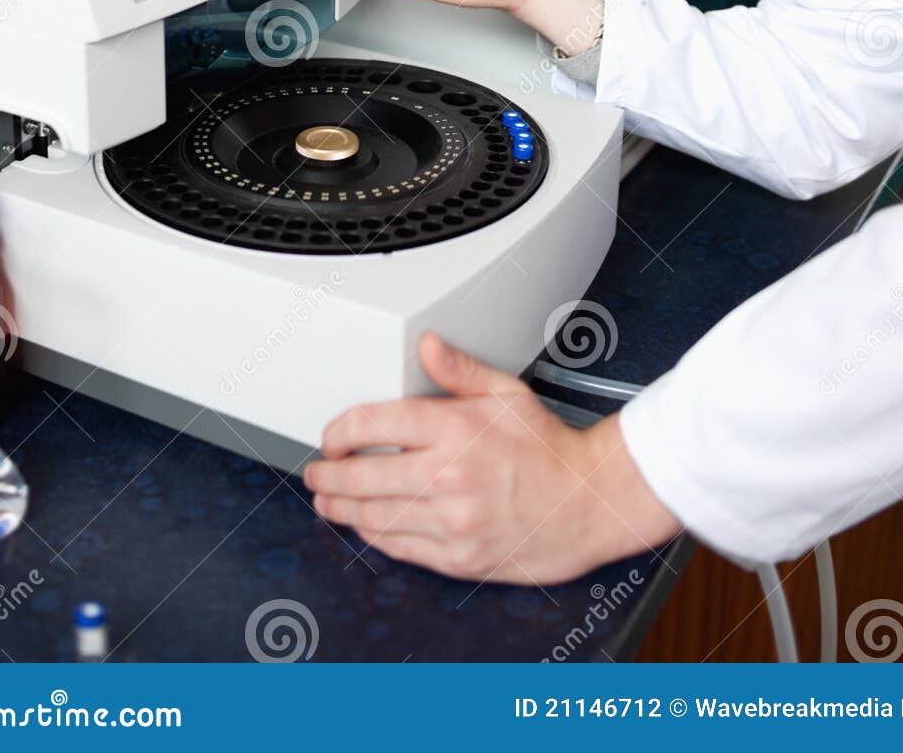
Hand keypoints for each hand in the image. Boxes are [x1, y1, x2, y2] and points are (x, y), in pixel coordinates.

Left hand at [303, 333, 679, 583]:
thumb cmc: (549, 448)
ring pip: (375, 518)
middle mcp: (448, 477)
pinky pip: (401, 548)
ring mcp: (452, 522)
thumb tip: (426, 345)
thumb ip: (459, 370)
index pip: (374, 425)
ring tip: (327, 502)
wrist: (587, 503)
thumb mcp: (506, 393)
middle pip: (362, 477)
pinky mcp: (458, 557)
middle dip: (327, 476)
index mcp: (455, 430)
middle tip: (315, 472)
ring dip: (341, 510)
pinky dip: (375, 537)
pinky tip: (365, 527)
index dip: (339, 432)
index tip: (330, 437)